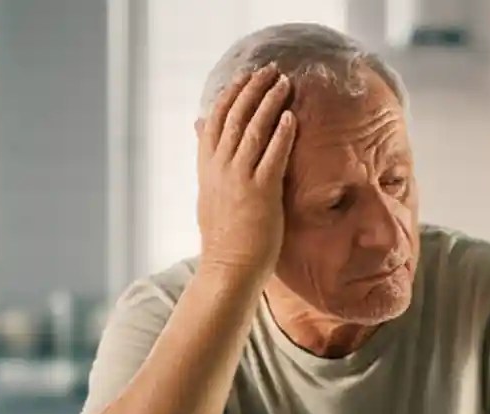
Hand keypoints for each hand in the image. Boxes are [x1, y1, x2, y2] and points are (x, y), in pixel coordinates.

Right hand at [195, 64, 296, 276]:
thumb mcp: (208, 190)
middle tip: (271, 70)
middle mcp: (220, 169)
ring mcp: (239, 180)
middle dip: (253, 89)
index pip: (215, 119)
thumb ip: (206, 156)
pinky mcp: (260, 193)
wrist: (228, 268)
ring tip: (285, 83)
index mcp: (207, 167)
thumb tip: (197, 124)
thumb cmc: (224, 235)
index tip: (245, 76)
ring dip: (270, 103)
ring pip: (254, 130)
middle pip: (235, 117)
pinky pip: (272, 156)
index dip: (231, 94)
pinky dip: (281, 134)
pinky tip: (291, 117)